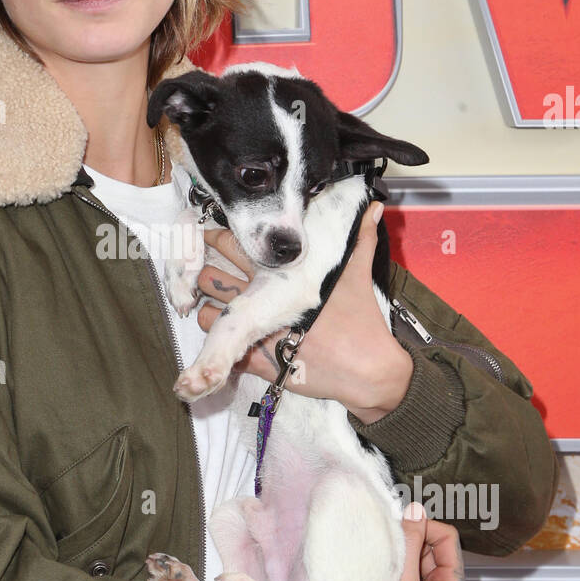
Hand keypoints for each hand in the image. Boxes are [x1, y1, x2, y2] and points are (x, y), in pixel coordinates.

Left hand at [196, 201, 413, 420]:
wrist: (369, 372)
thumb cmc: (362, 323)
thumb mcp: (359, 276)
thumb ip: (362, 239)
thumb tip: (374, 208)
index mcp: (281, 278)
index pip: (233, 248)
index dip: (216, 240)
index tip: (211, 237)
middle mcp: (264, 302)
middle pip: (211, 279)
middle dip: (206, 276)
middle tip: (210, 277)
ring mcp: (257, 333)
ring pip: (207, 317)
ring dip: (210, 312)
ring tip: (220, 310)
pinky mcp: (258, 363)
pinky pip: (221, 353)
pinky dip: (219, 347)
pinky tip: (228, 342)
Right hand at [329, 504, 468, 580]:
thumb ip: (410, 542)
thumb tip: (415, 509)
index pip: (447, 537)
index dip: (425, 526)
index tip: (399, 527)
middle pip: (432, 548)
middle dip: (411, 540)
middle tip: (387, 542)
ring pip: (417, 561)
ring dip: (401, 554)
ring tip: (382, 559)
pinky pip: (407, 576)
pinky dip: (395, 568)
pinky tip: (380, 571)